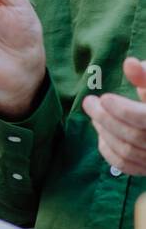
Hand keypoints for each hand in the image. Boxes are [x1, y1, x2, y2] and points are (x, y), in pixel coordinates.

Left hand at [80, 57, 145, 175]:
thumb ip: (145, 75)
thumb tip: (129, 63)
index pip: (143, 119)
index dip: (122, 109)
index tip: (104, 97)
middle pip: (133, 136)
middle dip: (106, 118)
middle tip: (89, 102)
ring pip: (128, 151)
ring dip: (105, 133)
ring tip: (95, 117)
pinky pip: (127, 165)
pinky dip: (109, 151)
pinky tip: (102, 135)